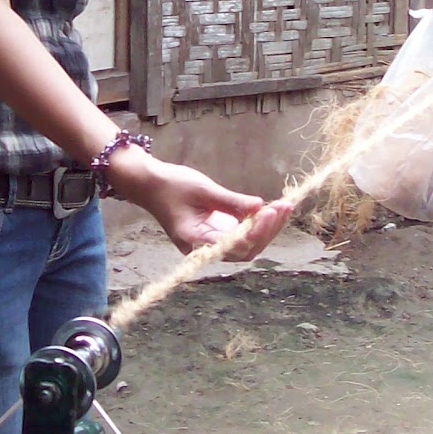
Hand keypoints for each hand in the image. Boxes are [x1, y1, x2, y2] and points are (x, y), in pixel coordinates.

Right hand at [107, 148, 292, 259]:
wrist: (148, 184)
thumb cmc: (171, 185)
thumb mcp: (204, 190)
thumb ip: (233, 202)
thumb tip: (261, 207)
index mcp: (196, 241)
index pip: (236, 245)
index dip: (257, 231)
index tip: (270, 210)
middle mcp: (204, 248)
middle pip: (246, 249)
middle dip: (268, 230)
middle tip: (284, 206)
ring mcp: (210, 243)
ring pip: (246, 244)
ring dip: (266, 228)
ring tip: (283, 207)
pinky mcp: (214, 234)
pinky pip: (240, 235)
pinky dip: (256, 224)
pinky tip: (270, 210)